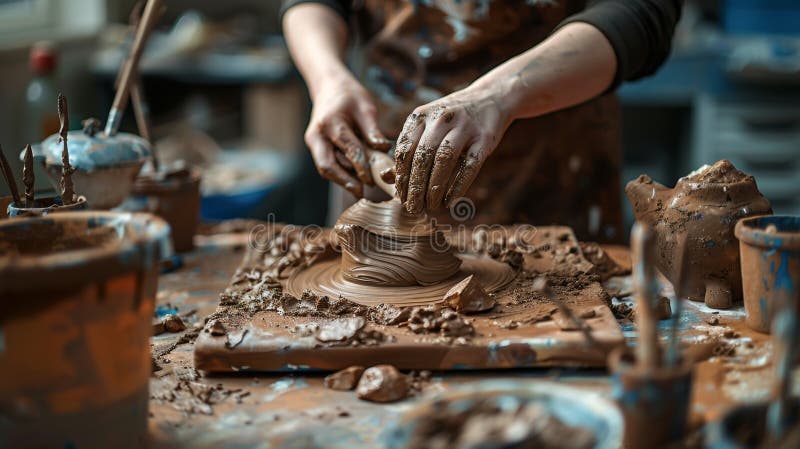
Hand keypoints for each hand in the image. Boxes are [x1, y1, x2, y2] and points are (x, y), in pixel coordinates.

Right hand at [305, 77, 390, 197]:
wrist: (329, 87)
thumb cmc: (350, 96)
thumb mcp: (365, 107)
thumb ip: (373, 130)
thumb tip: (384, 150)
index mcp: (330, 122)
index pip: (348, 149)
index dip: (361, 167)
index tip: (372, 180)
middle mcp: (317, 135)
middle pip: (327, 166)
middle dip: (344, 181)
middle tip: (361, 192)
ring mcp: (313, 142)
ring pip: (325, 168)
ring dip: (342, 180)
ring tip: (360, 189)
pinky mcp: (316, 147)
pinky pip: (327, 164)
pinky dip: (340, 173)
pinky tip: (354, 179)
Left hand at [394, 86, 511, 213]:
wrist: (489, 98)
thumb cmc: (450, 121)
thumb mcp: (426, 127)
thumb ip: (407, 150)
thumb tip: (385, 178)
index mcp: (421, 115)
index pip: (405, 149)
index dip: (401, 176)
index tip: (400, 197)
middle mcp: (441, 118)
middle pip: (423, 156)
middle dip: (415, 186)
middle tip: (413, 208)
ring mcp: (464, 126)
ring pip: (444, 159)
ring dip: (435, 187)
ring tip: (430, 206)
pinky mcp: (484, 138)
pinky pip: (470, 165)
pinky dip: (458, 186)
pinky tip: (450, 201)